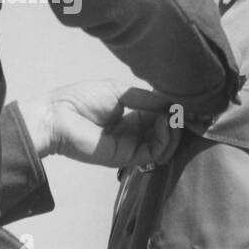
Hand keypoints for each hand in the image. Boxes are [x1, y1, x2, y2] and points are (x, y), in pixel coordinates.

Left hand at [18, 80, 182, 168]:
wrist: (59, 117)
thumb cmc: (82, 99)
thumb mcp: (120, 91)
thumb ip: (148, 97)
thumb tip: (174, 101)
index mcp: (130, 114)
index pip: (160, 114)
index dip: (175, 109)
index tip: (190, 102)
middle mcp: (133, 131)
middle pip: (166, 130)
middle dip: (179, 120)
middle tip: (188, 111)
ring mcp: (131, 145)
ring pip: (165, 144)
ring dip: (175, 129)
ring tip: (173, 116)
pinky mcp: (127, 157)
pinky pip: (155, 152)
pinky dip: (166, 138)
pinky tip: (165, 123)